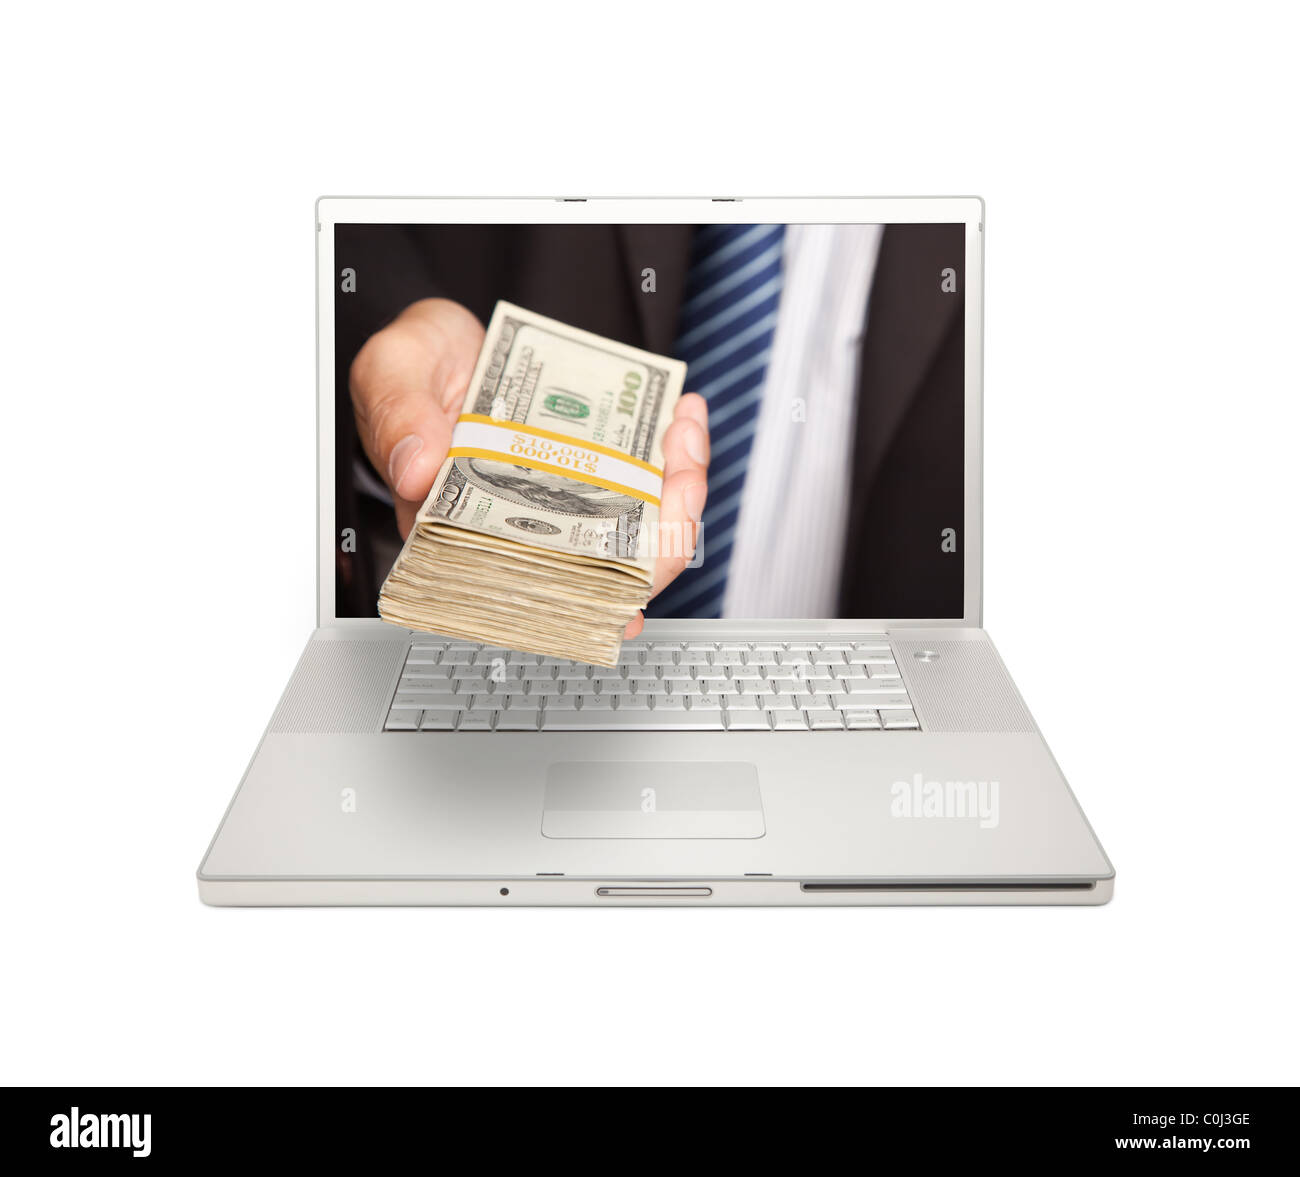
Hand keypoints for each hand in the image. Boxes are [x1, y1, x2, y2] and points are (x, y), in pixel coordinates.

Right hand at [350, 296, 708, 637]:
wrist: (444, 336)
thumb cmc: (414, 365)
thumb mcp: (391, 371)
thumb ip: (398, 415)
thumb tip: (417, 470)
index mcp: (459, 534)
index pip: (528, 592)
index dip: (586, 599)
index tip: (624, 563)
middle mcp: (518, 530)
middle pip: (601, 573)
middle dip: (658, 536)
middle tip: (678, 476)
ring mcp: (561, 506)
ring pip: (636, 534)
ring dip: (676, 493)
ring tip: (683, 434)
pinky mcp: (591, 474)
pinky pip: (645, 486)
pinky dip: (673, 459)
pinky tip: (680, 419)